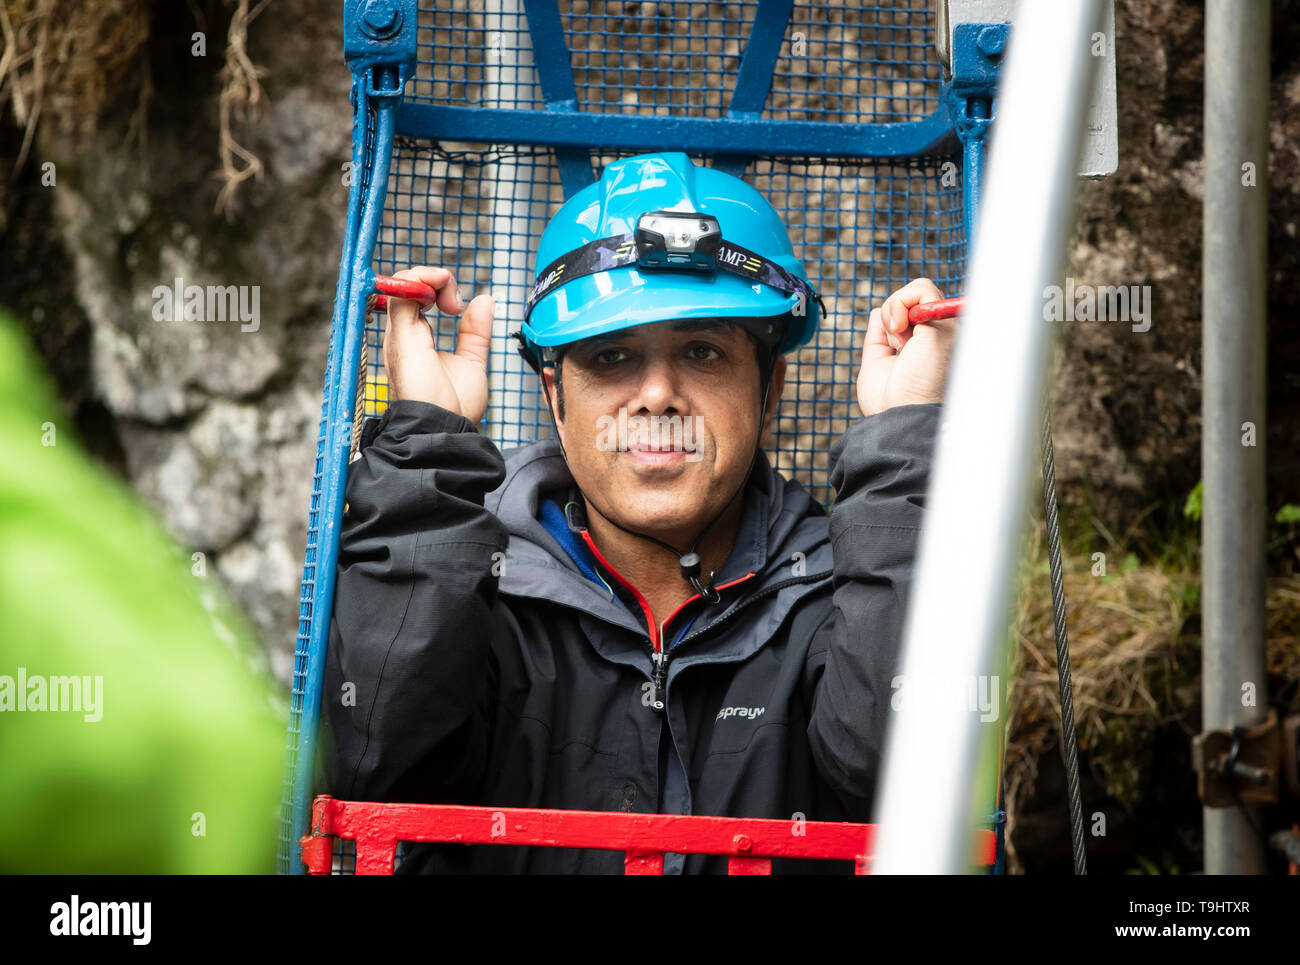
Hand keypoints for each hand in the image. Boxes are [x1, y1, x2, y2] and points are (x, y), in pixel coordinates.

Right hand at [381, 266, 494, 424]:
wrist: (446, 429)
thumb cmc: (454, 407)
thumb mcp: (472, 361)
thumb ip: (475, 332)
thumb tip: (485, 300)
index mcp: (416, 339)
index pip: (417, 297)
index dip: (438, 288)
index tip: (460, 307)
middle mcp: (403, 334)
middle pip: (408, 285)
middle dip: (437, 280)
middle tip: (457, 304)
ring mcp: (399, 333)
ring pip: (401, 282)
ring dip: (431, 276)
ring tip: (452, 299)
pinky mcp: (400, 334)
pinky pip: (400, 291)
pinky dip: (421, 278)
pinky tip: (440, 289)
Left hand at [856, 278, 956, 417]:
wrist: (901, 419)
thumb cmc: (889, 402)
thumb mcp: (877, 363)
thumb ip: (879, 337)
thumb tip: (877, 312)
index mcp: (930, 345)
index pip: (915, 311)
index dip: (894, 320)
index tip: (891, 347)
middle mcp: (944, 334)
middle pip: (916, 298)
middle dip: (892, 315)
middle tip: (894, 346)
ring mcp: (947, 328)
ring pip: (918, 289)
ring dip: (893, 310)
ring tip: (898, 343)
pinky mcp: (945, 325)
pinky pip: (920, 289)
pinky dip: (898, 305)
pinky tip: (899, 333)